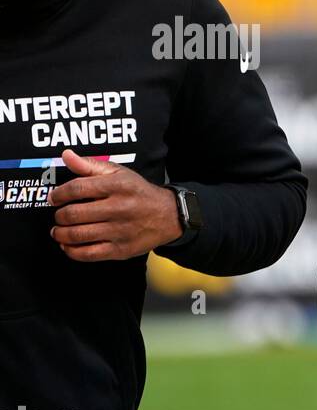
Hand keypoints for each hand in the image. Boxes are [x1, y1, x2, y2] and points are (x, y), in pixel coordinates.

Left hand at [48, 148, 182, 261]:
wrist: (169, 216)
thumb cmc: (139, 193)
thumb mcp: (119, 173)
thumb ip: (90, 165)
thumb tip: (66, 155)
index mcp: (118, 186)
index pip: (77, 189)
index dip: (59, 194)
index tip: (55, 198)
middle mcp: (120, 208)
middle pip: (74, 214)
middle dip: (59, 216)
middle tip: (60, 216)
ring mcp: (121, 231)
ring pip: (78, 235)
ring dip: (61, 234)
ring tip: (59, 231)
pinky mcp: (122, 249)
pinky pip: (89, 254)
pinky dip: (72, 251)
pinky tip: (69, 245)